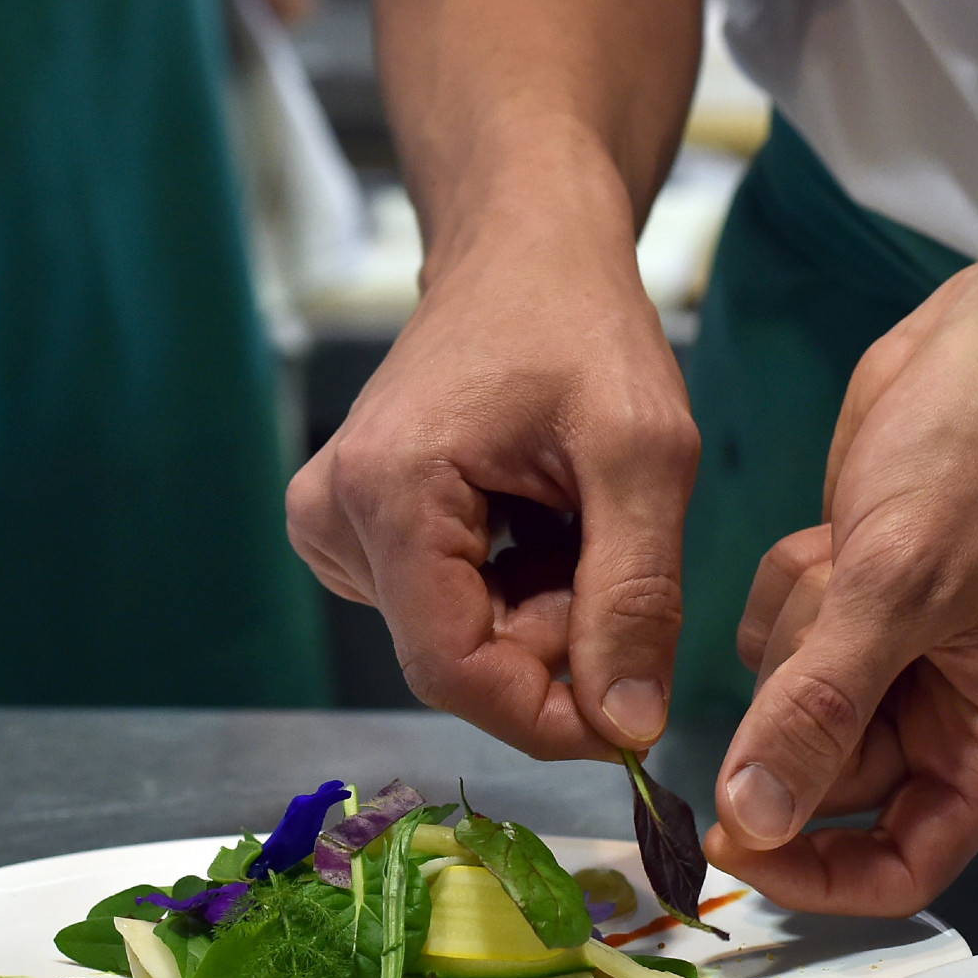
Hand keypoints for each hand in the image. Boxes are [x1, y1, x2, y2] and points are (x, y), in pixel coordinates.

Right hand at [286, 201, 697, 759]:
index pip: (454, 672)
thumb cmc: (582, 326)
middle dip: (559, 640)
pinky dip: (520, 587)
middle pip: (461, 659)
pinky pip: (453, 610)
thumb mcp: (644, 455)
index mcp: (386, 493)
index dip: (550, 718)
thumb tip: (630, 726)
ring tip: (576, 511)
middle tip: (615, 550)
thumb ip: (636, 595)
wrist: (525, 250)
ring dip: (546, 609)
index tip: (634, 723)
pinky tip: (540, 513)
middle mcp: (333, 518)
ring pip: (464, 641)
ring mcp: (335, 526)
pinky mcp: (358, 531)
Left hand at [703, 240, 977, 914]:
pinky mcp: (853, 610)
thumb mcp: (897, 591)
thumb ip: (821, 713)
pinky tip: (833, 534)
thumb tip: (756, 822)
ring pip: (791, 707)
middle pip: (828, 783)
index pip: (903, 868)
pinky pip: (779, 643)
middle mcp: (946, 716)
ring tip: (847, 556)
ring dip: (796, 637)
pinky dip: (788, 593)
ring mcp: (896, 662)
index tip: (730, 837)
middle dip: (800, 707)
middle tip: (819, 621)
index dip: (815, 873)